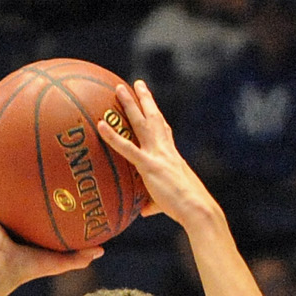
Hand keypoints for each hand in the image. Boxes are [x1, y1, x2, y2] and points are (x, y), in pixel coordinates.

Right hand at [0, 178, 102, 292]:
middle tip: (29, 150)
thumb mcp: (58, 261)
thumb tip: (102, 250)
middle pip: (13, 190)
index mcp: (24, 226)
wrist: (1, 271)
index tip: (53, 171)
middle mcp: (8, 218)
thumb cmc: (28, 268)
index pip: (33, 203)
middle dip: (19, 172)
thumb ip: (79, 256)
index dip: (42, 188)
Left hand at [97, 81, 215, 225]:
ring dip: (130, 104)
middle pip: (154, 118)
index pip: (164, 132)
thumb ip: (153, 204)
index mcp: (172, 156)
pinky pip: (126, 148)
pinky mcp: (149, 165)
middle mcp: (165, 149)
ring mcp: (157, 154)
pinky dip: (112, 136)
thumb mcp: (167, 203)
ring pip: (142, 122)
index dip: (158, 118)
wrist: (195, 208)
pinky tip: (100, 125)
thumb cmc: (184, 209)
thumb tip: (144, 212)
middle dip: (145, 99)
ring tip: (118, 88)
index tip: (152, 106)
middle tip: (136, 83)